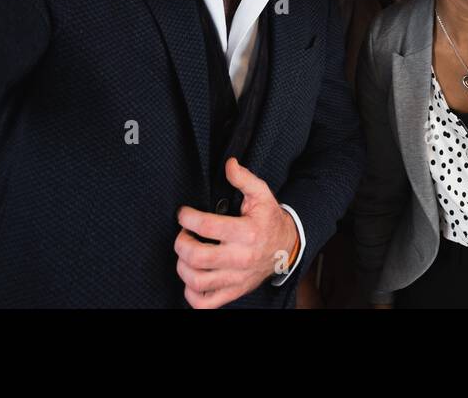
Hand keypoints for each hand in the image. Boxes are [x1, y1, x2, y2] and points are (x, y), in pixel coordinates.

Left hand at [174, 157, 299, 308]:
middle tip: (182, 234)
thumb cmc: (270, 221)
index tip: (184, 213)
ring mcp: (236, 279)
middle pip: (197, 257)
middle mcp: (240, 258)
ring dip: (182, 266)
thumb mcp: (262, 195)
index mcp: (246, 233)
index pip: (206, 227)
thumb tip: (229, 164)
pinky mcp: (233, 291)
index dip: (187, 217)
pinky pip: (205, 302)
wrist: (286, 248)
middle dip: (181, 242)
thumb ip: (244, 179)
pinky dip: (191, 294)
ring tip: (186, 254)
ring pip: (196, 281)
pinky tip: (191, 278)